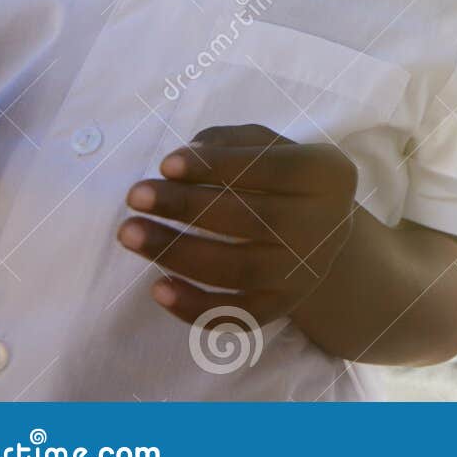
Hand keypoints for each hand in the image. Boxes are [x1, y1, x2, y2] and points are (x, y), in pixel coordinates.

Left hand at [118, 124, 357, 326]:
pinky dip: (196, 307)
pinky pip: (239, 315)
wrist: (319, 232)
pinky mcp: (284, 305)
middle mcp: (325, 225)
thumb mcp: (269, 146)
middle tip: (136, 197)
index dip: (217, 166)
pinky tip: (158, 288)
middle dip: (188, 207)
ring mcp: (306, 271)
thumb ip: (232, 141)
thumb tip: (190, 154)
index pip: (272, 168)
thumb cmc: (282, 179)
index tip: (165, 164)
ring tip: (131, 234)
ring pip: (241, 269)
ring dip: (179, 253)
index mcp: (326, 175)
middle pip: (254, 219)